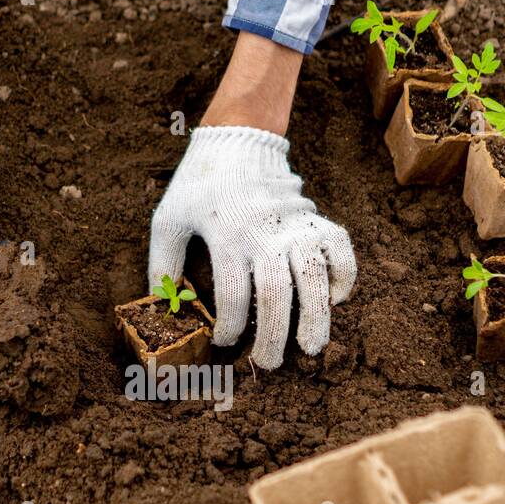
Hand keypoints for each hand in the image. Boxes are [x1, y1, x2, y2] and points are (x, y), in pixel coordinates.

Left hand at [148, 126, 355, 368]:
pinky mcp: (314, 217)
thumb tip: (161, 307)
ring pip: (313, 277)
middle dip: (275, 336)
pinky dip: (343, 275)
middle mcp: (264, 234)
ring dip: (316, 316)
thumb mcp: (168, 219)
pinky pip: (339, 248)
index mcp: (227, 237)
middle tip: (272, 364)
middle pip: (277, 295)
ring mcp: (294, 225)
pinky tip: (335, 299)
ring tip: (312, 347)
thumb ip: (163, 263)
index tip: (224, 342)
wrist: (238, 139)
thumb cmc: (198, 183)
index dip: (230, 327)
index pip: (234, 296)